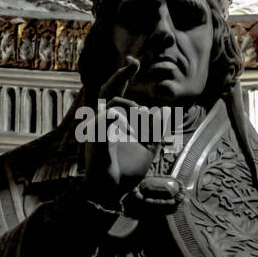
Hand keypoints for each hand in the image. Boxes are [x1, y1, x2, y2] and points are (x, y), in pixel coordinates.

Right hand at [84, 58, 154, 205]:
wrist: (112, 194)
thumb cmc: (126, 171)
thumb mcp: (149, 148)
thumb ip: (157, 130)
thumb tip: (162, 110)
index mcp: (111, 121)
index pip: (113, 91)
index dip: (122, 75)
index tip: (133, 62)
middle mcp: (100, 122)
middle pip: (110, 91)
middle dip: (123, 78)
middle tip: (135, 66)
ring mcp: (95, 130)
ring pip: (115, 105)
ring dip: (135, 115)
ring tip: (143, 133)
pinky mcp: (95, 139)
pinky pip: (108, 119)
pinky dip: (123, 122)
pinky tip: (131, 131)